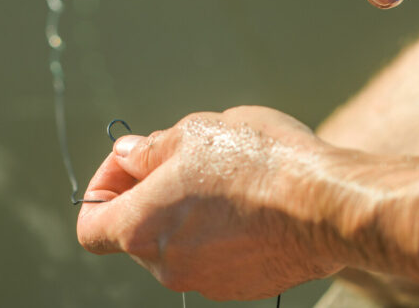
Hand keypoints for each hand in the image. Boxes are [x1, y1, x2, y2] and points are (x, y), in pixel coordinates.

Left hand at [76, 107, 343, 299]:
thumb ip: (150, 150)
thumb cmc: (259, 161)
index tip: (132, 162)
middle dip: (151, 191)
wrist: (328, 205)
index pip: (90, 224)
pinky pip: (214, 254)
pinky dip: (219, 230)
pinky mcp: (241, 286)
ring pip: (178, 242)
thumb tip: (128, 155)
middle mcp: (166, 266)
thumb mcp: (195, 132)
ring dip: (188, 209)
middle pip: (136, 231)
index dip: (102, 186)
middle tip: (187, 155)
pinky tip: (251, 199)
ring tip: (228, 173)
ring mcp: (205, 281)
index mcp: (142, 227)